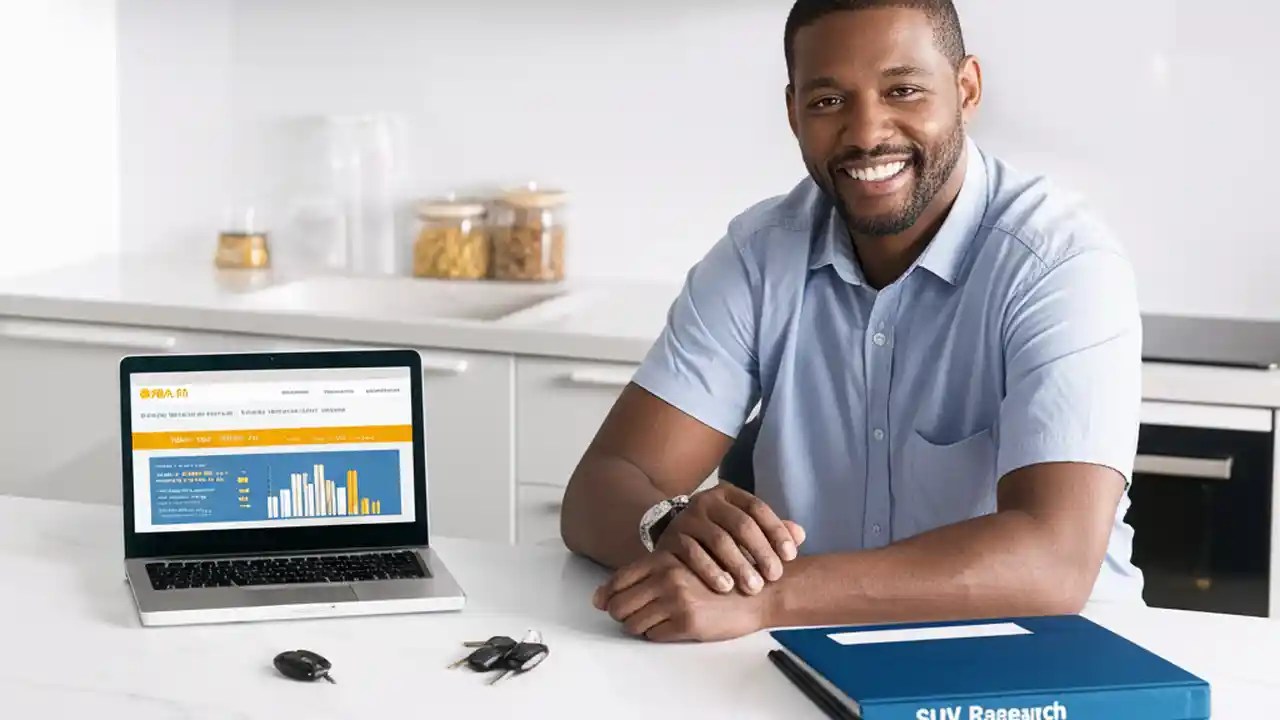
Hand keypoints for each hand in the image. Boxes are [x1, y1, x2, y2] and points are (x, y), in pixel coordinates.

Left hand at [593, 551, 769, 641]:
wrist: (759, 590)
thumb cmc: (722, 576)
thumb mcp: (683, 563)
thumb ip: (646, 573)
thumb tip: (600, 596)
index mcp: (663, 558)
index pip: (617, 581)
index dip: (608, 596)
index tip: (606, 602)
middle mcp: (666, 576)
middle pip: (618, 605)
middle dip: (623, 614)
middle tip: (636, 614)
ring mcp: (676, 599)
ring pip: (633, 623)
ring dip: (640, 626)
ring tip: (658, 620)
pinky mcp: (687, 622)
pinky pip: (653, 636)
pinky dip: (657, 635)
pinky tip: (673, 626)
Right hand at [655, 484, 805, 595]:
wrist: (672, 542)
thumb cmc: (717, 538)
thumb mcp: (743, 531)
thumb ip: (771, 532)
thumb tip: (800, 535)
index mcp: (728, 495)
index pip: (757, 508)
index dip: (776, 531)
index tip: (790, 556)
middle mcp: (706, 502)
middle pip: (741, 524)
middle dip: (761, 552)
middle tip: (774, 576)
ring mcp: (687, 519)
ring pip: (718, 539)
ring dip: (739, 564)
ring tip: (753, 587)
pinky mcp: (670, 539)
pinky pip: (693, 553)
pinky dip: (711, 570)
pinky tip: (725, 587)